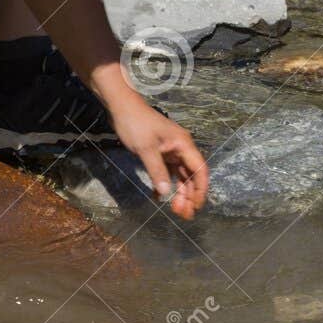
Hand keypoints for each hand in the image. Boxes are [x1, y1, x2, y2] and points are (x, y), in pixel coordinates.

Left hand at [109, 92, 209, 218]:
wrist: (121, 108)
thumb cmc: (136, 124)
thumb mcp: (146, 149)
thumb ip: (157, 171)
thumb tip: (165, 193)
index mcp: (183, 145)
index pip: (199, 170)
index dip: (201, 190)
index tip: (197, 206)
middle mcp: (181, 148)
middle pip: (190, 176)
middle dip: (189, 196)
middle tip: (184, 215)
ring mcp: (171, 151)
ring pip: (179, 176)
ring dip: (178, 192)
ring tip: (175, 211)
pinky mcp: (160, 153)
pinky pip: (167, 172)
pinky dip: (164, 184)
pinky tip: (159, 197)